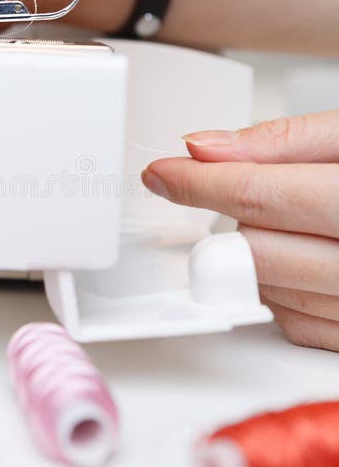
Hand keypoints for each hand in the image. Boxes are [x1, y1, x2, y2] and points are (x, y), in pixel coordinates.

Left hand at [141, 111, 338, 350]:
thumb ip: (285, 142)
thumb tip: (205, 147)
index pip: (263, 195)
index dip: (200, 183)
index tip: (163, 174)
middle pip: (261, 247)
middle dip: (236, 215)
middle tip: (240, 190)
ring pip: (269, 290)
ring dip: (257, 253)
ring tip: (293, 218)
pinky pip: (296, 325)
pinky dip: (279, 292)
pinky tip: (303, 258)